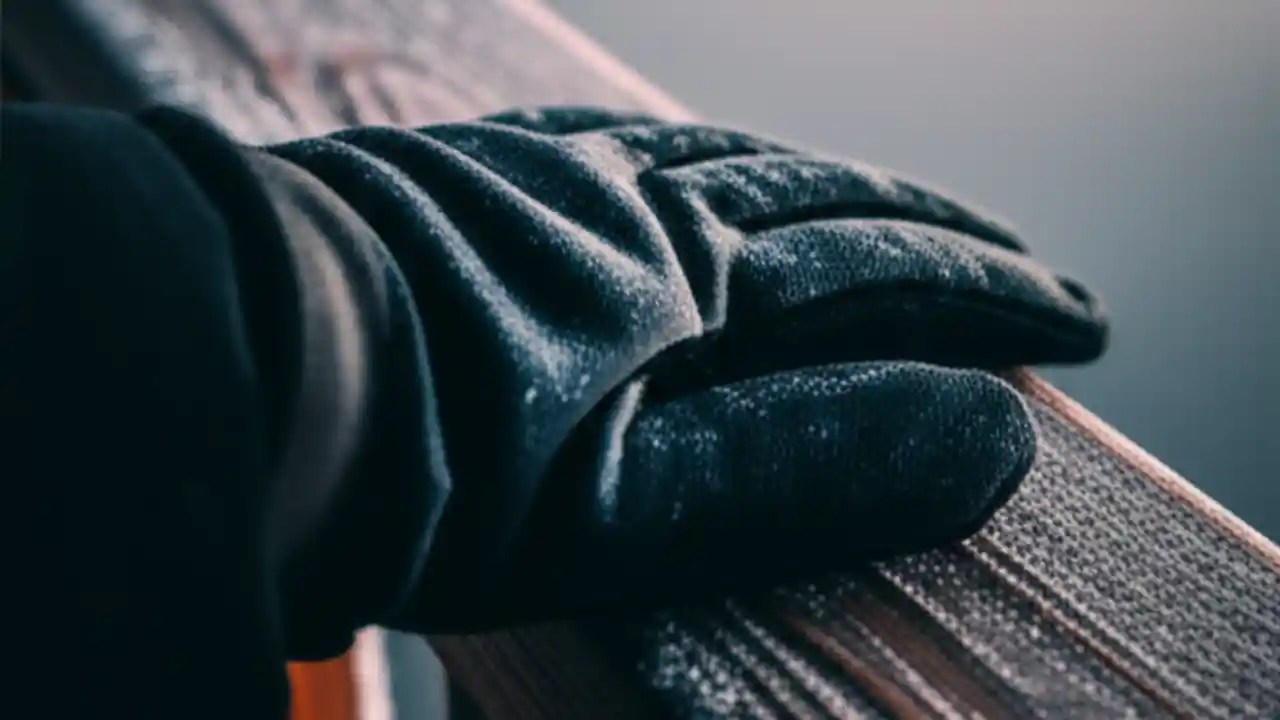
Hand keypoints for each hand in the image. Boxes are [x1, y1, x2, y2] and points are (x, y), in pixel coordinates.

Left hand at [260, 107, 1105, 631]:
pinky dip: (689, 158)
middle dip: (935, 232)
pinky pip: (611, 143)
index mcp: (678, 278)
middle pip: (817, 195)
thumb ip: (802, 466)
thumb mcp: (622, 505)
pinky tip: (681, 167)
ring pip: (721, 156)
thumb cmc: (417, 465)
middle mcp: (624, 198)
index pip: (875, 271)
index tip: (1073, 319)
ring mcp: (541, 173)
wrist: (221, 364)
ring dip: (823, 184)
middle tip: (1020, 259)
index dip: (987, 294)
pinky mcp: (466, 172)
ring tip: (880, 210)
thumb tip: (979, 436)